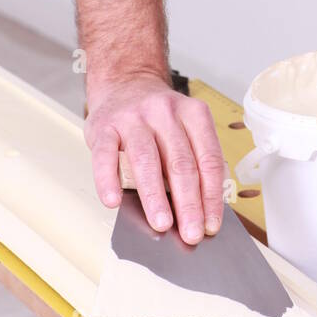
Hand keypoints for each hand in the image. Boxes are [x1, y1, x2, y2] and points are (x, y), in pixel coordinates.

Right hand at [85, 71, 226, 244]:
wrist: (124, 83)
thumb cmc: (158, 118)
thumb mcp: (185, 127)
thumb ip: (193, 159)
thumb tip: (204, 208)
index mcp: (193, 113)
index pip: (207, 158)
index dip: (211, 194)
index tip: (211, 223)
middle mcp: (164, 112)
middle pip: (180, 162)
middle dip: (188, 202)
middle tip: (191, 233)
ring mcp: (133, 118)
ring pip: (146, 160)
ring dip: (155, 196)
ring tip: (162, 223)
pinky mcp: (104, 126)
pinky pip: (105, 156)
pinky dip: (108, 180)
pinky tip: (113, 200)